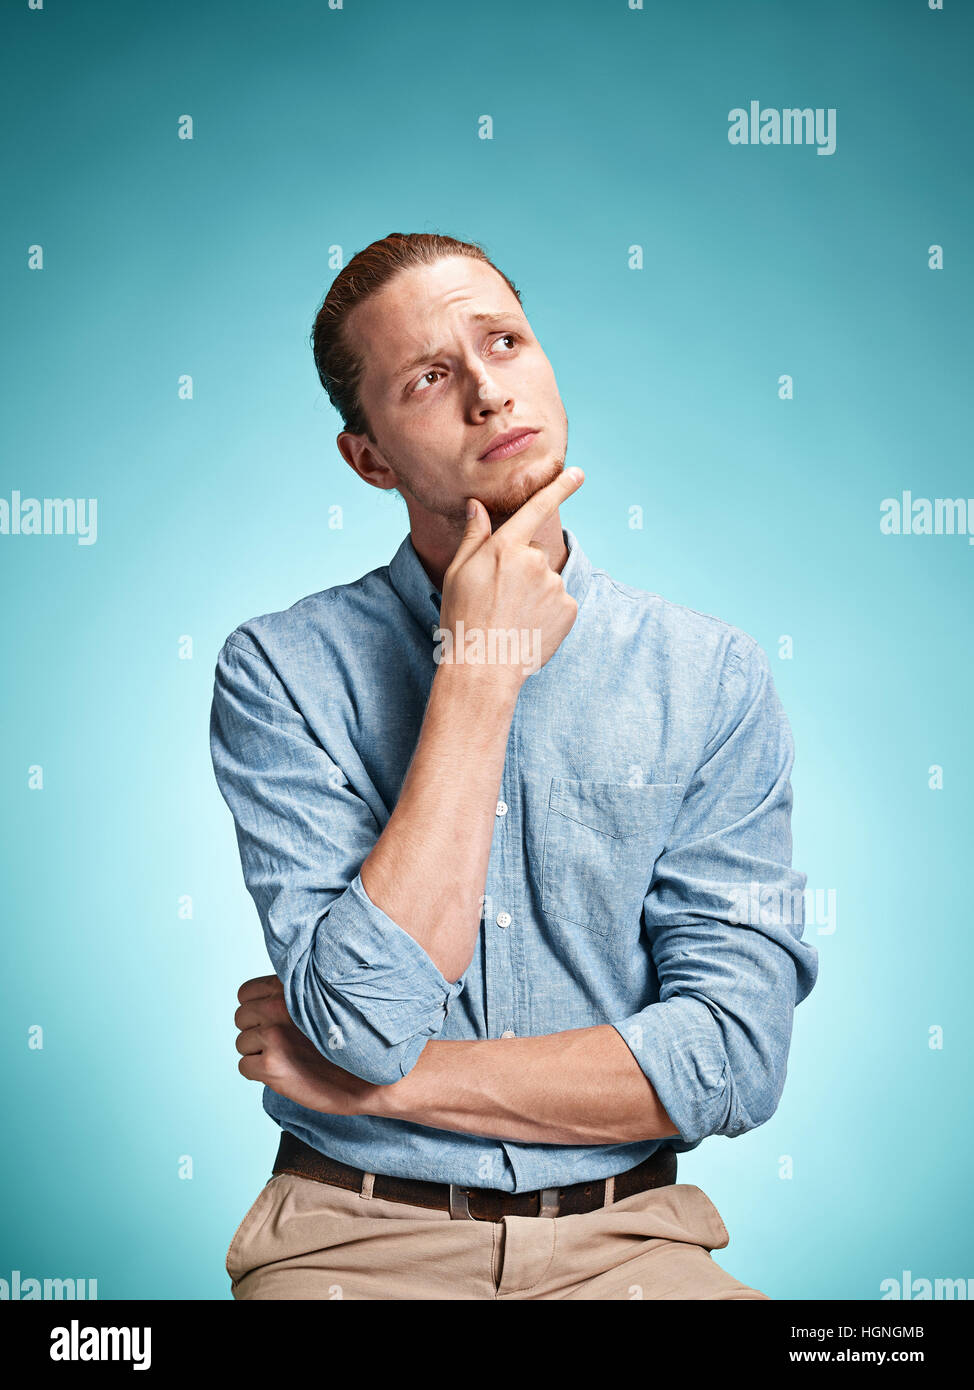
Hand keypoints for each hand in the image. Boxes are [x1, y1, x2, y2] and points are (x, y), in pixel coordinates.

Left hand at [234, 974, 380, 1115]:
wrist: (372, 1076)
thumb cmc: (353, 1037)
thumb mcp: (327, 1000)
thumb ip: (297, 994)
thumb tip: (268, 999)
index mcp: (291, 987)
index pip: (245, 992)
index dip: (256, 1008)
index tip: (272, 1020)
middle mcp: (278, 1007)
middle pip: (240, 1017)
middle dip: (256, 1030)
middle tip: (281, 1042)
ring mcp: (274, 1036)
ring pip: (241, 1043)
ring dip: (258, 1053)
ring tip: (287, 1057)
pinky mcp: (271, 1066)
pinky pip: (244, 1067)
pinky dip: (258, 1073)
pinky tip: (283, 1072)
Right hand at [438, 466, 584, 687]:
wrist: (484, 667)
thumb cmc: (463, 619)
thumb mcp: (458, 573)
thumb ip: (474, 536)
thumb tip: (477, 506)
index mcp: (505, 547)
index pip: (536, 508)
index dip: (560, 487)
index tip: (578, 473)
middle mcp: (534, 561)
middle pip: (533, 555)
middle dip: (521, 570)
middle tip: (498, 598)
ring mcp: (554, 585)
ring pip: (546, 581)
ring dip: (533, 593)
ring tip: (511, 617)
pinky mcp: (569, 609)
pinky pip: (559, 602)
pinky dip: (547, 612)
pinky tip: (528, 627)